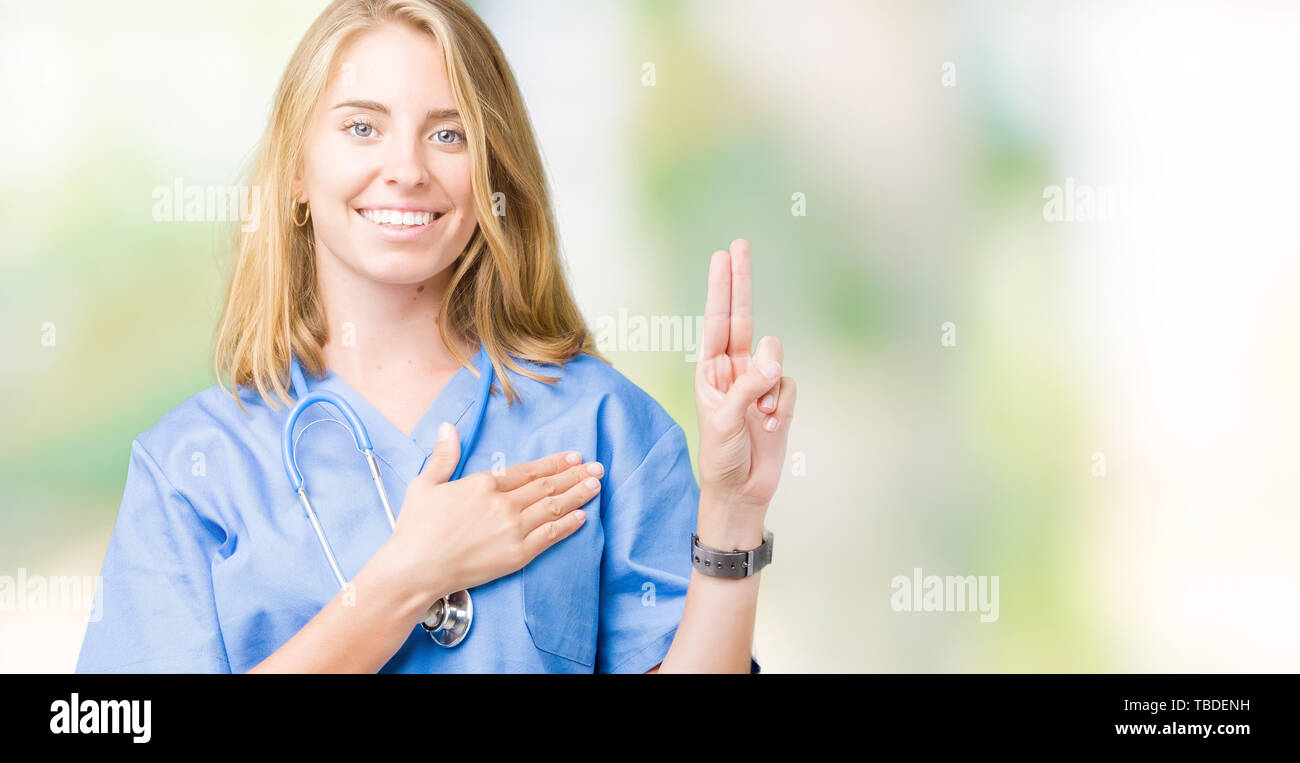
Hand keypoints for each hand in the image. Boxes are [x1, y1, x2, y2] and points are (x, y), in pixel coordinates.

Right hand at [383, 423, 603, 616]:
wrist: (415, 569)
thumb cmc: (415, 529)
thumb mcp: (424, 484)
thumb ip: (443, 456)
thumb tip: (449, 427)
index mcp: (484, 484)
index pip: (528, 470)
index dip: (554, 463)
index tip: (573, 456)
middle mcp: (503, 504)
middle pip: (547, 486)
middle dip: (575, 475)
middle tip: (597, 467)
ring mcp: (513, 530)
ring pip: (554, 507)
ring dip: (578, 495)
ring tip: (596, 485)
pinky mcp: (517, 555)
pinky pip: (550, 536)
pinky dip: (568, 525)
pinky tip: (582, 516)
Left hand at [695, 239, 796, 514]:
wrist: (743, 491)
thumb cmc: (721, 457)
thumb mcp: (723, 421)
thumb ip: (747, 387)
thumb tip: (772, 361)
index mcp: (710, 370)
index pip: (718, 320)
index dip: (722, 287)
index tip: (724, 255)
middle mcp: (734, 369)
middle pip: (742, 317)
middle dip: (741, 282)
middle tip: (740, 245)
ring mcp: (759, 382)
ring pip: (774, 357)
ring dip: (768, 385)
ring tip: (757, 416)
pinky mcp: (780, 399)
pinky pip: (789, 386)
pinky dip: (782, 406)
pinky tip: (770, 426)